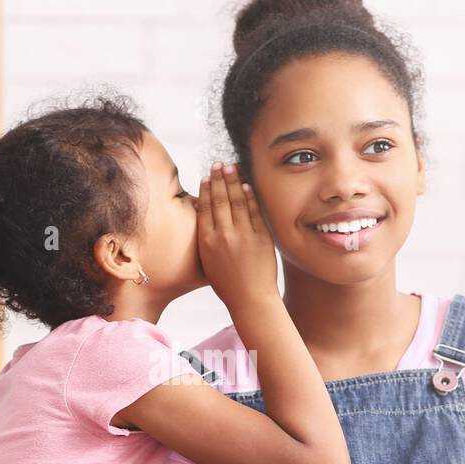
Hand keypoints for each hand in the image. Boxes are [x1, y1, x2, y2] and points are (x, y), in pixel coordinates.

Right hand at [196, 161, 277, 308]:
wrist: (250, 300)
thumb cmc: (228, 285)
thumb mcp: (209, 263)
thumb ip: (207, 242)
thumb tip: (207, 222)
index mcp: (207, 242)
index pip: (204, 209)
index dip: (206, 190)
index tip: (206, 177)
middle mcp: (222, 236)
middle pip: (219, 200)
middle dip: (218, 179)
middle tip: (218, 164)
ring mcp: (242, 236)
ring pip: (236, 202)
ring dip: (233, 181)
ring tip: (231, 167)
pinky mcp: (260, 238)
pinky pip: (254, 212)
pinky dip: (250, 197)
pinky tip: (247, 185)